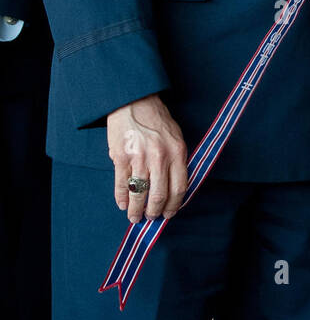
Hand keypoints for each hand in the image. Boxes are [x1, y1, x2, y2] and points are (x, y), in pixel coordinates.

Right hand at [108, 94, 187, 222]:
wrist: (133, 101)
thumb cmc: (156, 119)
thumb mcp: (176, 137)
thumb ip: (176, 161)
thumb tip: (174, 189)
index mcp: (177, 152)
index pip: (179, 188)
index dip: (173, 206)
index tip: (168, 214)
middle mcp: (159, 157)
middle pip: (158, 195)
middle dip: (154, 212)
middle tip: (151, 218)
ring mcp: (139, 158)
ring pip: (139, 194)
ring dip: (136, 210)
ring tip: (134, 217)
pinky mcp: (120, 157)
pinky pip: (121, 184)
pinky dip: (121, 198)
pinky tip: (122, 204)